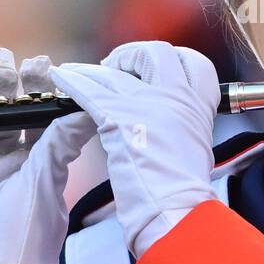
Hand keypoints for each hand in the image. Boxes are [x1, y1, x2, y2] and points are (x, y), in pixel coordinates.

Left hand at [48, 41, 219, 259]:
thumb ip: (185, 126)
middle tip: (118, 67)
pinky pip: (92, 91)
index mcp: (200, 106)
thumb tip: (170, 122)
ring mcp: (150, 104)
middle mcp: (178, 98)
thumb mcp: (197, 148)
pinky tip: (62, 78)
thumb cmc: (186, 193)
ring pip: (117, 72)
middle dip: (134, 55)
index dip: (176, 60)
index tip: (157, 68)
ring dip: (94, 70)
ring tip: (77, 70)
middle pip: (158, 53)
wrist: (176, 210)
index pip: (196, 64)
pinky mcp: (121, 118)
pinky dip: (74, 83)